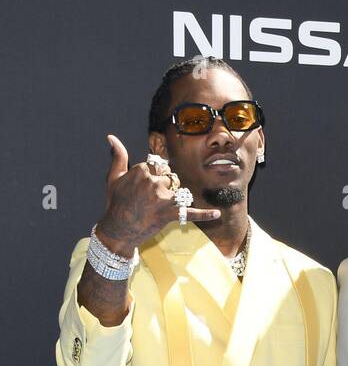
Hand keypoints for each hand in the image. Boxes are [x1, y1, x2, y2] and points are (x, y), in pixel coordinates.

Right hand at [95, 134, 220, 255]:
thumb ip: (118, 156)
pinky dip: (205, 215)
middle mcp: (154, 182)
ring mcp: (162, 199)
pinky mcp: (169, 214)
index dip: (156, 177)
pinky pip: (190, 213)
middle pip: (171, 179)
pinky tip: (217, 215)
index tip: (147, 188)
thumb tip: (112, 137)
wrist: (118, 228)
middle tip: (152, 200)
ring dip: (175, 198)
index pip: (160, 167)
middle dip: (166, 188)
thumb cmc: (116, 202)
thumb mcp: (114, 177)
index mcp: (142, 170)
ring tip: (159, 208)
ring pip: (179, 192)